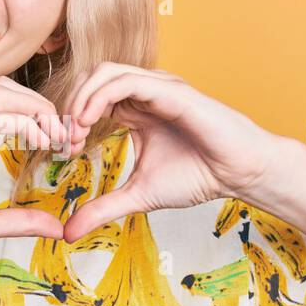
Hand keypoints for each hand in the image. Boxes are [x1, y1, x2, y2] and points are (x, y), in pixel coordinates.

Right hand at [0, 76, 69, 269]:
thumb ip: (20, 221)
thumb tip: (56, 228)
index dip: (32, 115)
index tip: (57, 142)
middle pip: (2, 88)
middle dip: (39, 104)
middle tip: (65, 135)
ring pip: (0, 93)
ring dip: (36, 109)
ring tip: (58, 136)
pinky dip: (27, 124)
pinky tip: (42, 144)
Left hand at [59, 62, 280, 243]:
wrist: (240, 173)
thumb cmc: (198, 177)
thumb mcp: (138, 195)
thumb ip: (103, 208)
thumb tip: (68, 233)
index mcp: (135, 109)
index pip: (89, 97)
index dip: (71, 120)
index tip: (66, 151)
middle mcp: (144, 92)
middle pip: (89, 78)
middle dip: (69, 106)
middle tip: (65, 140)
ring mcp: (157, 87)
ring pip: (104, 72)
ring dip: (80, 99)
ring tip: (75, 130)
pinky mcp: (170, 90)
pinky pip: (125, 81)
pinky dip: (99, 96)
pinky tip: (89, 121)